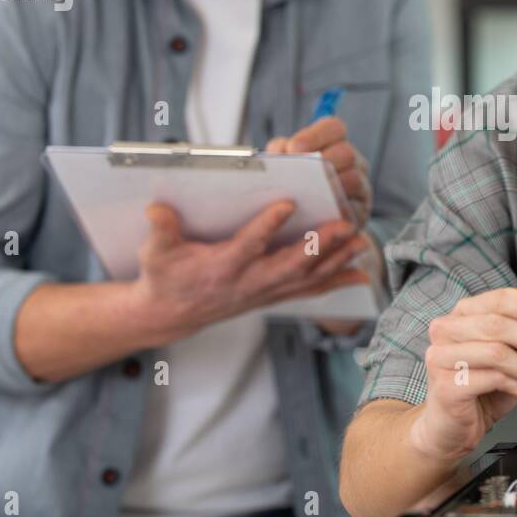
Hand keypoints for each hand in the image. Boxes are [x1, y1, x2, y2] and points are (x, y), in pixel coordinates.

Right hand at [129, 201, 370, 346]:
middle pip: (290, 264)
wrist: (171, 313)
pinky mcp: (273, 295)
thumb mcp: (155, 253)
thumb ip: (160, 230)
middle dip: (320, 246)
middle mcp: (248, 282)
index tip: (287, 203)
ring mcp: (263, 292)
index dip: (267, 226)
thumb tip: (156, 209)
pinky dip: (336, 282)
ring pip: (306, 277)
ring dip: (336, 261)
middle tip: (345, 225)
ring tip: (361, 242)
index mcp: (221, 267)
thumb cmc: (165, 276)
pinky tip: (360, 274)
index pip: (247, 245)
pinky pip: (310, 290)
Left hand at [266, 116, 370, 229]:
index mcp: (336, 143)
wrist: (306, 222)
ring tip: (306, 192)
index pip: (335, 127)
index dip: (316, 134)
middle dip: (322, 161)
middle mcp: (354, 162)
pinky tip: (316, 211)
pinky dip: (335, 209)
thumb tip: (282, 151)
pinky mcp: (361, 212)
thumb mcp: (285, 164)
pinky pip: (354, 208)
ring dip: (329, 185)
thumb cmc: (294, 185)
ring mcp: (361, 187)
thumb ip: (280, 152)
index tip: (294, 148)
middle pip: (347, 152)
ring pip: (353, 179)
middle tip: (300, 173)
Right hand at [408, 288, 516, 462]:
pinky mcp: (447, 385)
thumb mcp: (512, 354)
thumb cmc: (480, 388)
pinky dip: (515, 386)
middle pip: (498, 324)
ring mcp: (441, 357)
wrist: (452, 427)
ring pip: (497, 352)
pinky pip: (492, 378)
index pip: (500, 299)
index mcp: (463, 314)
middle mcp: (446, 330)